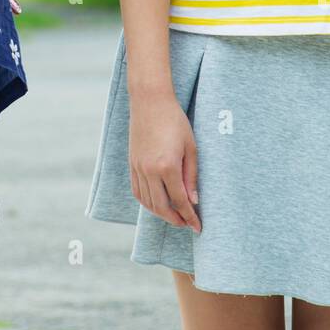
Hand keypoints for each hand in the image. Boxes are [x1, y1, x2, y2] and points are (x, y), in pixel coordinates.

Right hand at [128, 93, 200, 231]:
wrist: (150, 101)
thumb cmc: (174, 121)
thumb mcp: (191, 147)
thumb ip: (191, 176)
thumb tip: (193, 201)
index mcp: (167, 166)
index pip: (179, 201)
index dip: (189, 217)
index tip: (198, 227)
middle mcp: (149, 171)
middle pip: (161, 207)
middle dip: (175, 220)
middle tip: (187, 224)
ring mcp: (138, 168)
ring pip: (147, 202)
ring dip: (161, 214)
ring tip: (174, 216)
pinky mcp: (132, 164)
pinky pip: (138, 191)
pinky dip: (147, 202)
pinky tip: (157, 203)